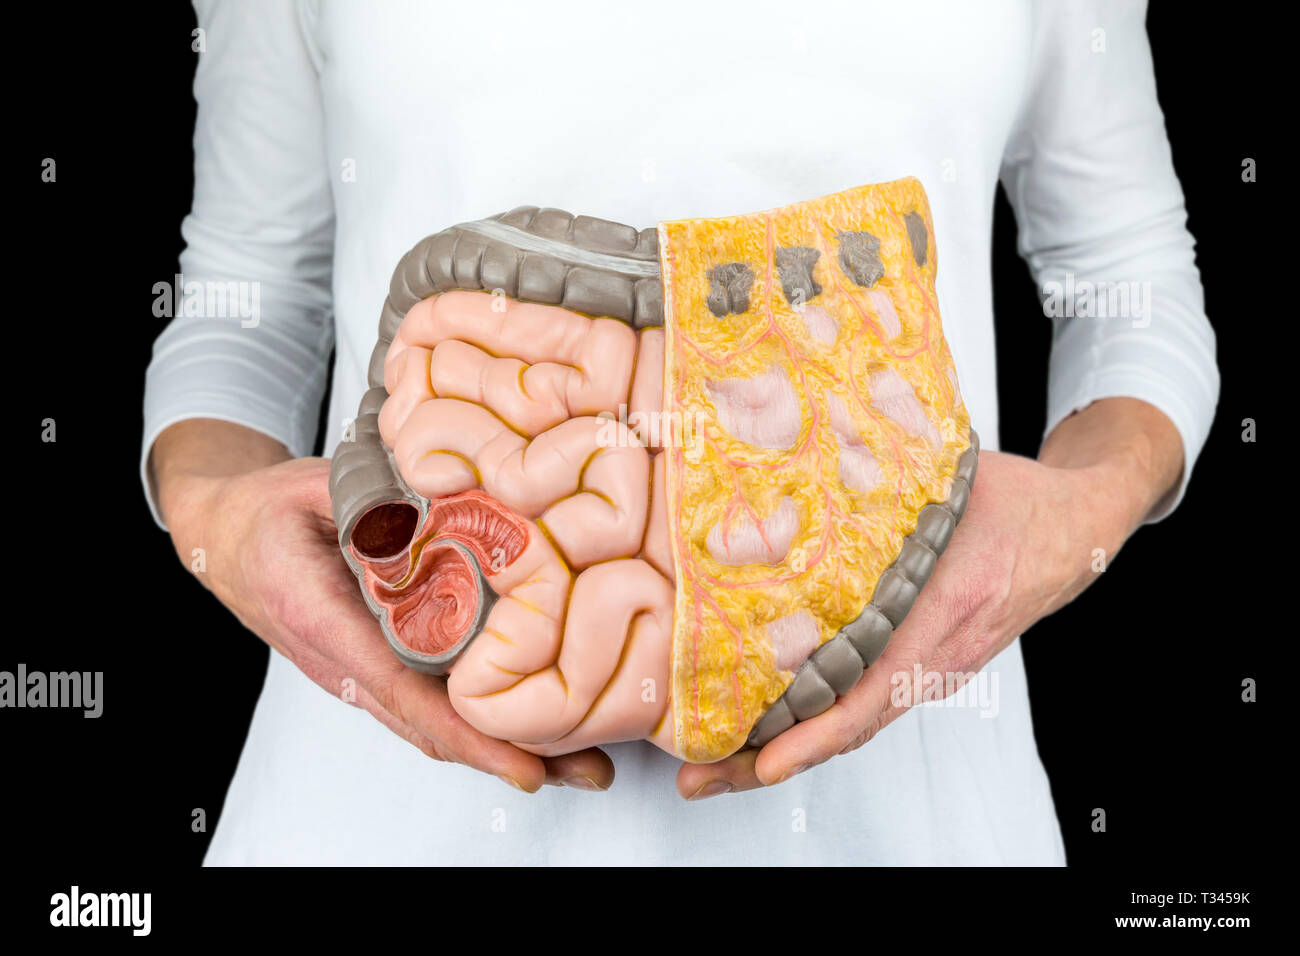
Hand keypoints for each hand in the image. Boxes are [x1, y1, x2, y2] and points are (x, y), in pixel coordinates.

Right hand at [155, 421, 613, 792]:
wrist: (228, 540)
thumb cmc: (270, 515)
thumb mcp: (314, 491)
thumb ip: (376, 502)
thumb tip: (453, 503)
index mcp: (324, 622)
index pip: (404, 690)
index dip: (469, 733)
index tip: (526, 765)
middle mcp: (344, 666)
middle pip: (433, 728)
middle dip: (511, 754)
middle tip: (591, 770)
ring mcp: (362, 677)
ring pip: (436, 726)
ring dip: (507, 745)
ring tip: (585, 761)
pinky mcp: (377, 671)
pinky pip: (432, 706)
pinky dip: (485, 723)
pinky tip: (537, 725)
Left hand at [677, 398, 1182, 798]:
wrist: (1077, 530)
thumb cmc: (1017, 504)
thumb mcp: (951, 481)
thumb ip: (884, 478)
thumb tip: (800, 455)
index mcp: (945, 611)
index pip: (873, 690)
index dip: (814, 733)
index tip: (762, 759)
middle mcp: (940, 657)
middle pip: (851, 726)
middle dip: (772, 758)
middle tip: (700, 777)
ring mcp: (937, 671)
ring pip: (856, 724)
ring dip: (788, 747)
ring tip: (715, 765)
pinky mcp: (930, 669)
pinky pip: (869, 707)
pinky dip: (817, 726)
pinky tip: (768, 726)